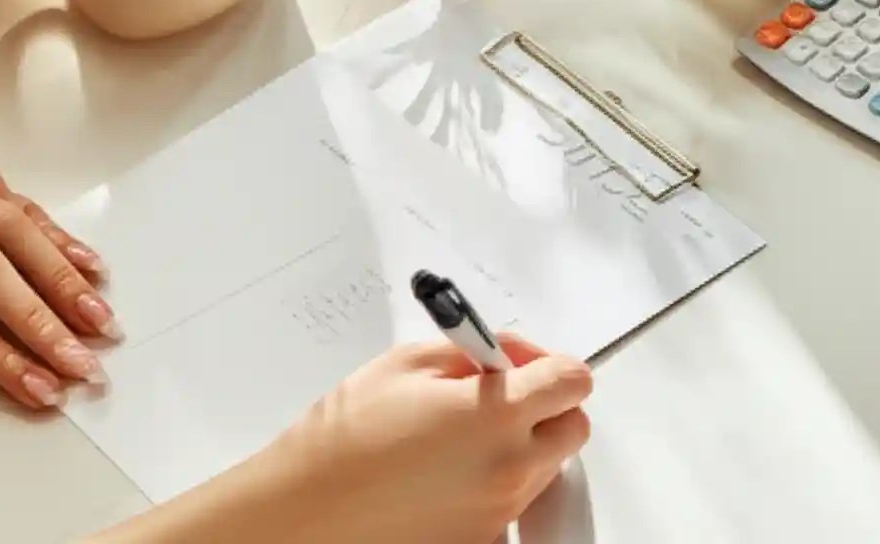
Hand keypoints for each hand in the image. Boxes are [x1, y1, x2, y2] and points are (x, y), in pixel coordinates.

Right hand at [90, 336, 593, 543]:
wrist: (306, 511)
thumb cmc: (342, 439)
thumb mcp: (405, 364)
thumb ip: (468, 354)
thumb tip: (499, 355)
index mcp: (496, 414)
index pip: (572, 378)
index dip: (547, 360)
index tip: (517, 359)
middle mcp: (511, 466)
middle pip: (572, 426)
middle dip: (545, 404)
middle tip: (499, 393)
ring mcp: (501, 509)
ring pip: (545, 466)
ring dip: (522, 443)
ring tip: (461, 434)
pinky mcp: (485, 538)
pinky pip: (513, 501)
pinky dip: (495, 482)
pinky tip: (450, 472)